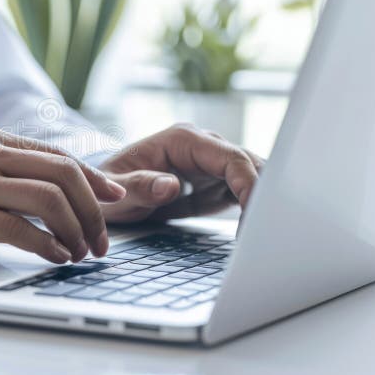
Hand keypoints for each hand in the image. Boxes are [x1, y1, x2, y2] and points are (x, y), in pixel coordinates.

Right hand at [0, 123, 125, 262]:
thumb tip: (43, 186)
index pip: (56, 154)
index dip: (94, 179)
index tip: (114, 198)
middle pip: (62, 173)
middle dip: (93, 209)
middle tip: (102, 238)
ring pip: (46, 199)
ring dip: (75, 229)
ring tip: (80, 251)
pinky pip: (17, 228)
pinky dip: (45, 244)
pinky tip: (54, 255)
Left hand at [100, 123, 263, 222]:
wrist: (105, 194)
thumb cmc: (107, 187)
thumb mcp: (114, 190)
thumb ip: (137, 186)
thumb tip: (170, 186)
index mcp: (183, 140)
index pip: (230, 157)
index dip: (249, 182)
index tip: (256, 211)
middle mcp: (203, 147)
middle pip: (250, 165)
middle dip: (265, 193)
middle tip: (270, 229)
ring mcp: (211, 165)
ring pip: (252, 177)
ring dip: (262, 202)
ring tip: (266, 234)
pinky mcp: (214, 184)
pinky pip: (243, 193)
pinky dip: (251, 210)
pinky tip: (253, 233)